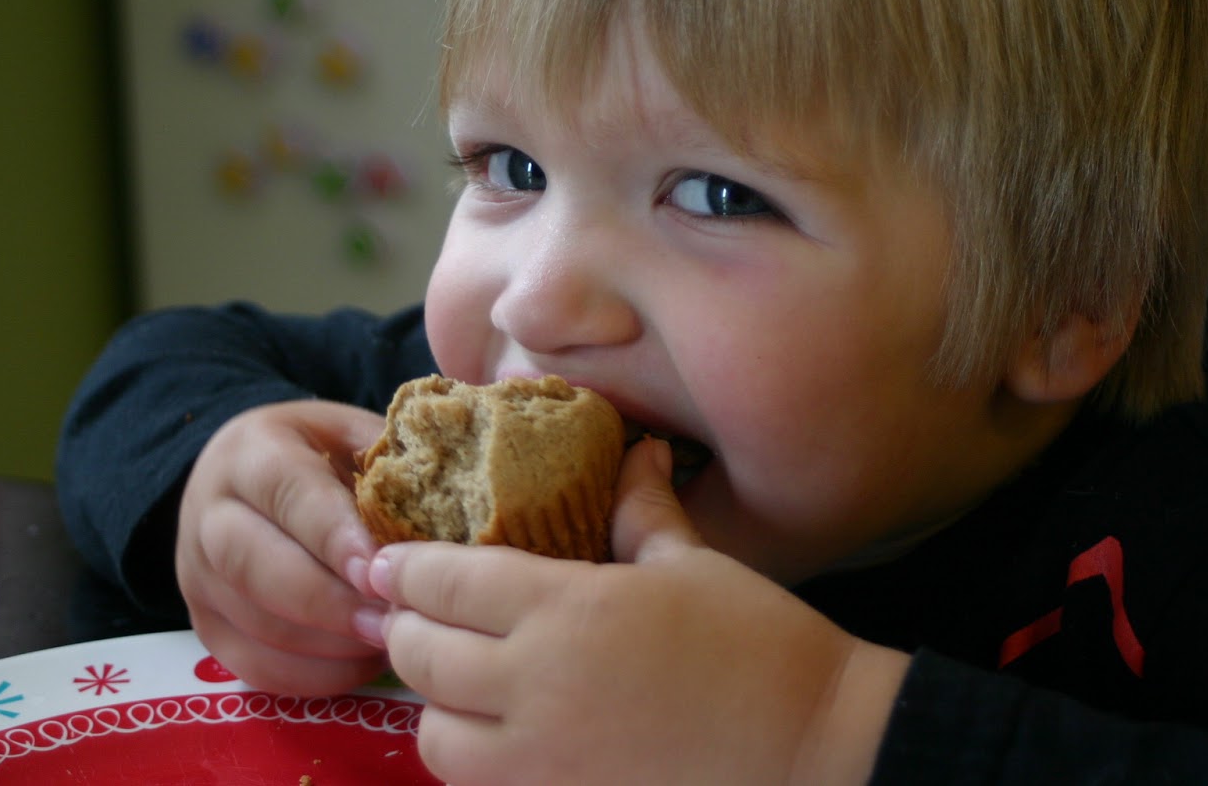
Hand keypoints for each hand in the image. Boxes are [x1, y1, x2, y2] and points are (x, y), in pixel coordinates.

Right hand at [176, 399, 389, 695]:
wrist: (248, 475)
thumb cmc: (320, 455)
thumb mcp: (352, 435)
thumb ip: (387, 467)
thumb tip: (445, 521)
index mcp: (250, 451)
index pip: (288, 494)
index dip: (335, 536)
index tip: (382, 569)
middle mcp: (209, 512)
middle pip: (256, 566)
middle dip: (330, 601)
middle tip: (391, 620)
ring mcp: (197, 574)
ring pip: (255, 622)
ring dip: (327, 644)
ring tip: (388, 642)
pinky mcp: (206, 626)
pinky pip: (254, 666)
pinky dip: (311, 676)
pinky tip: (361, 663)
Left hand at [361, 438, 909, 784]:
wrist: (817, 750)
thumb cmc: (760, 644)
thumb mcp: (692, 562)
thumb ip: (639, 508)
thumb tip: (635, 453)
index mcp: (565, 608)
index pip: (441, 582)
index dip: (405, 569)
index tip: (390, 562)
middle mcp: (535, 686)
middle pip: (420, 657)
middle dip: (407, 632)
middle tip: (415, 618)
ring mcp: (542, 763)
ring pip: (434, 737)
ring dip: (434, 706)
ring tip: (460, 686)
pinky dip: (474, 761)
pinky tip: (502, 739)